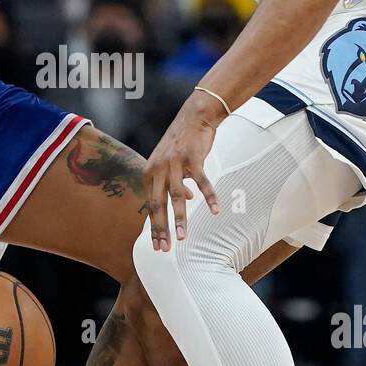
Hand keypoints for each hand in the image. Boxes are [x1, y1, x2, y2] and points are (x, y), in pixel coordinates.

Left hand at [143, 92, 221, 250]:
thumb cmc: (183, 143)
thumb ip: (173, 183)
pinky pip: (201, 182)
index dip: (154, 227)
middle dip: (161, 229)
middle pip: (158, 204)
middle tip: (165, 249)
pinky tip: (216, 211)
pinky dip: (209, 197)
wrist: (194, 117)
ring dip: (180, 219)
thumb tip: (186, 201)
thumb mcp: (171, 164)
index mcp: (149, 173)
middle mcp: (158, 169)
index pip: (150, 206)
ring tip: (183, 237)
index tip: (158, 246)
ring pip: (176, 197)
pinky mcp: (192, 158)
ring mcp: (174, 163)